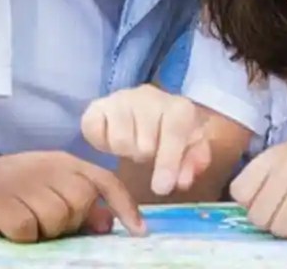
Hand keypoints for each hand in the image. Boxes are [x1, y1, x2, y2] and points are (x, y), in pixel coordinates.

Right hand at [0, 152, 145, 242]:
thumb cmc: (6, 188)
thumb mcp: (44, 188)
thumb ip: (77, 202)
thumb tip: (110, 222)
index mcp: (60, 160)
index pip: (104, 179)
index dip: (125, 205)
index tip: (140, 231)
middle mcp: (45, 167)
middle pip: (82, 202)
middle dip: (72, 220)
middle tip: (46, 219)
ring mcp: (22, 183)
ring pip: (57, 219)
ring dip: (45, 229)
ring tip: (24, 218)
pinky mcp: (1, 203)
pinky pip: (28, 231)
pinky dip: (22, 235)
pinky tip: (8, 224)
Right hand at [81, 85, 211, 195]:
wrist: (150, 108)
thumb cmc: (172, 132)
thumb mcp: (191, 147)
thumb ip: (193, 162)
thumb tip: (182, 181)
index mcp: (178, 107)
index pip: (174, 132)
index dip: (168, 162)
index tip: (162, 188)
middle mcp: (147, 97)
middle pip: (144, 145)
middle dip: (146, 157)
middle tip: (148, 153)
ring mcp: (120, 99)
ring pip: (119, 141)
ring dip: (125, 151)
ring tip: (132, 144)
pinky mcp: (97, 105)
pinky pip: (93, 130)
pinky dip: (102, 143)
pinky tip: (113, 139)